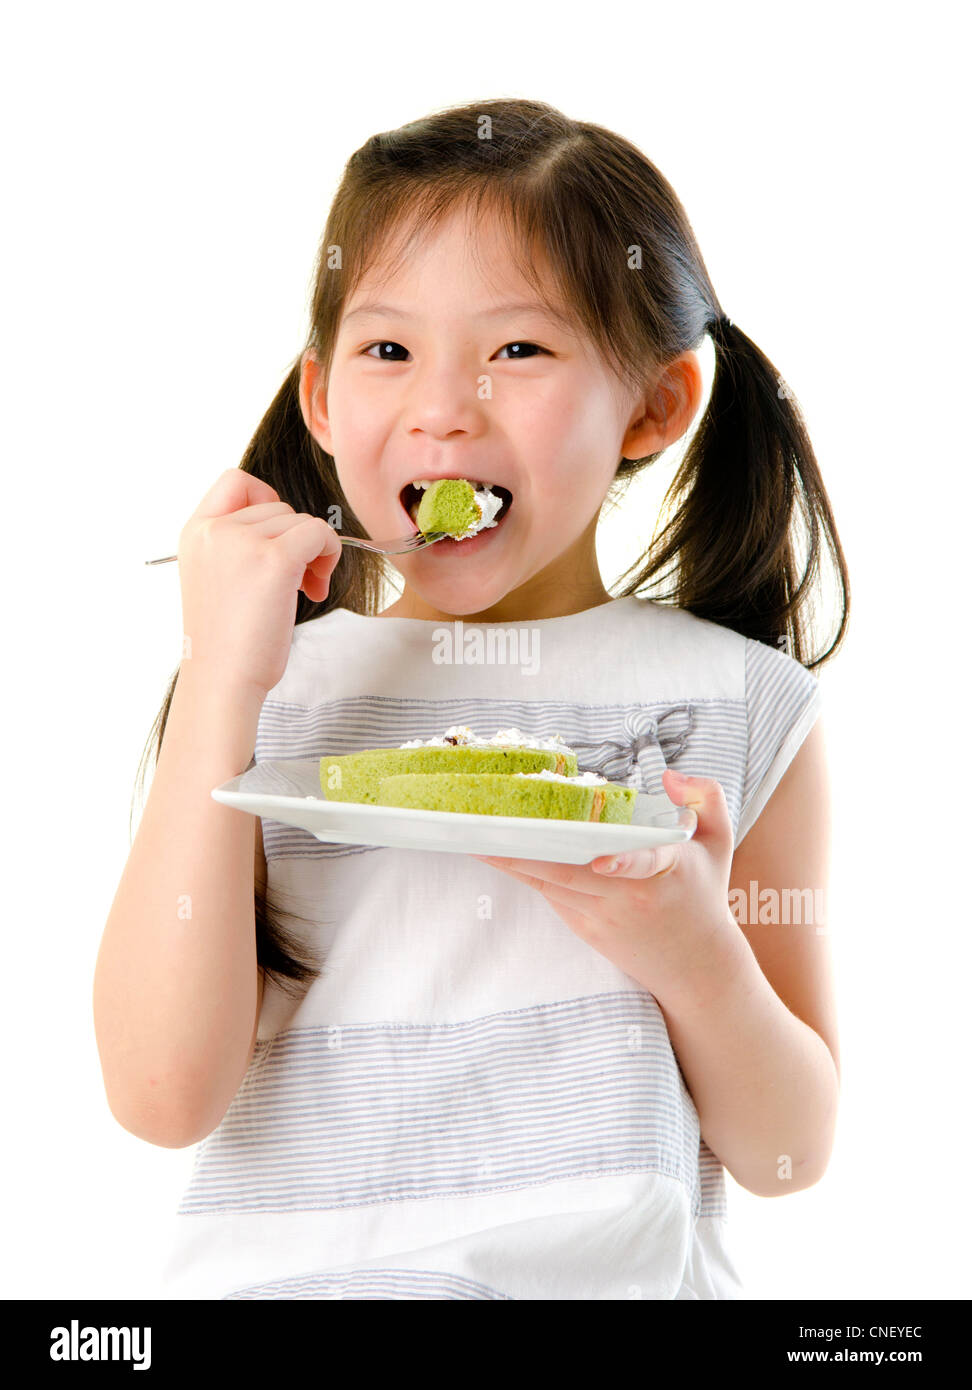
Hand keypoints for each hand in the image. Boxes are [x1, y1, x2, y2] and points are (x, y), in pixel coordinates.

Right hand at [177, 468, 341, 699]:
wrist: (222, 679)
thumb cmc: (227, 640)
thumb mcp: (217, 576)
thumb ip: (238, 544)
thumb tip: (291, 526)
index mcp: (195, 531)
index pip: (236, 480)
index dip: (266, 500)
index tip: (275, 538)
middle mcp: (215, 530)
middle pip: (278, 505)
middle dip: (295, 539)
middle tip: (298, 579)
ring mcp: (243, 541)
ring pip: (301, 520)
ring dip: (314, 553)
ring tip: (303, 590)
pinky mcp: (274, 559)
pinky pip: (319, 533)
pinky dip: (329, 555)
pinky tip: (315, 588)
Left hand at [470, 769, 738, 1002]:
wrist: (696, 965)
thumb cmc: (704, 892)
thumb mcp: (720, 840)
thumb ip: (706, 797)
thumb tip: (668, 775)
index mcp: (668, 869)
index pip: (646, 864)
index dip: (623, 864)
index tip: (602, 863)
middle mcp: (631, 895)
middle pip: (571, 874)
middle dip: (527, 853)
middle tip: (488, 829)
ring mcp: (605, 914)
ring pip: (551, 884)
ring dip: (512, 863)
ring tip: (475, 838)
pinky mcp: (586, 927)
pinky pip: (551, 894)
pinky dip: (526, 873)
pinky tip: (496, 853)